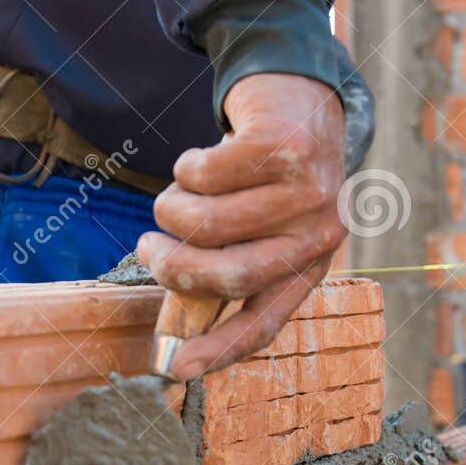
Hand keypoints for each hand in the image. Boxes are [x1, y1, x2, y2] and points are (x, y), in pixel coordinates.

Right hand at [137, 73, 347, 380]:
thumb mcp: (260, 228)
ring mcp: (308, 191)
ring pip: (206, 222)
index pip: (265, 322)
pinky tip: (203, 157)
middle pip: (228, 275)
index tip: (176, 367)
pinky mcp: (286, 147)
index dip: (219, 348)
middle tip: (147, 249)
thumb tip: (177, 331)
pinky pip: (205, 174)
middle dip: (172, 267)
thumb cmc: (265, 176)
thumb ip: (226, 269)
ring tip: (178, 193)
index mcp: (310, 265)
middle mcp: (318, 234)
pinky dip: (187, 167)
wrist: (299, 97)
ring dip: (172, 207)